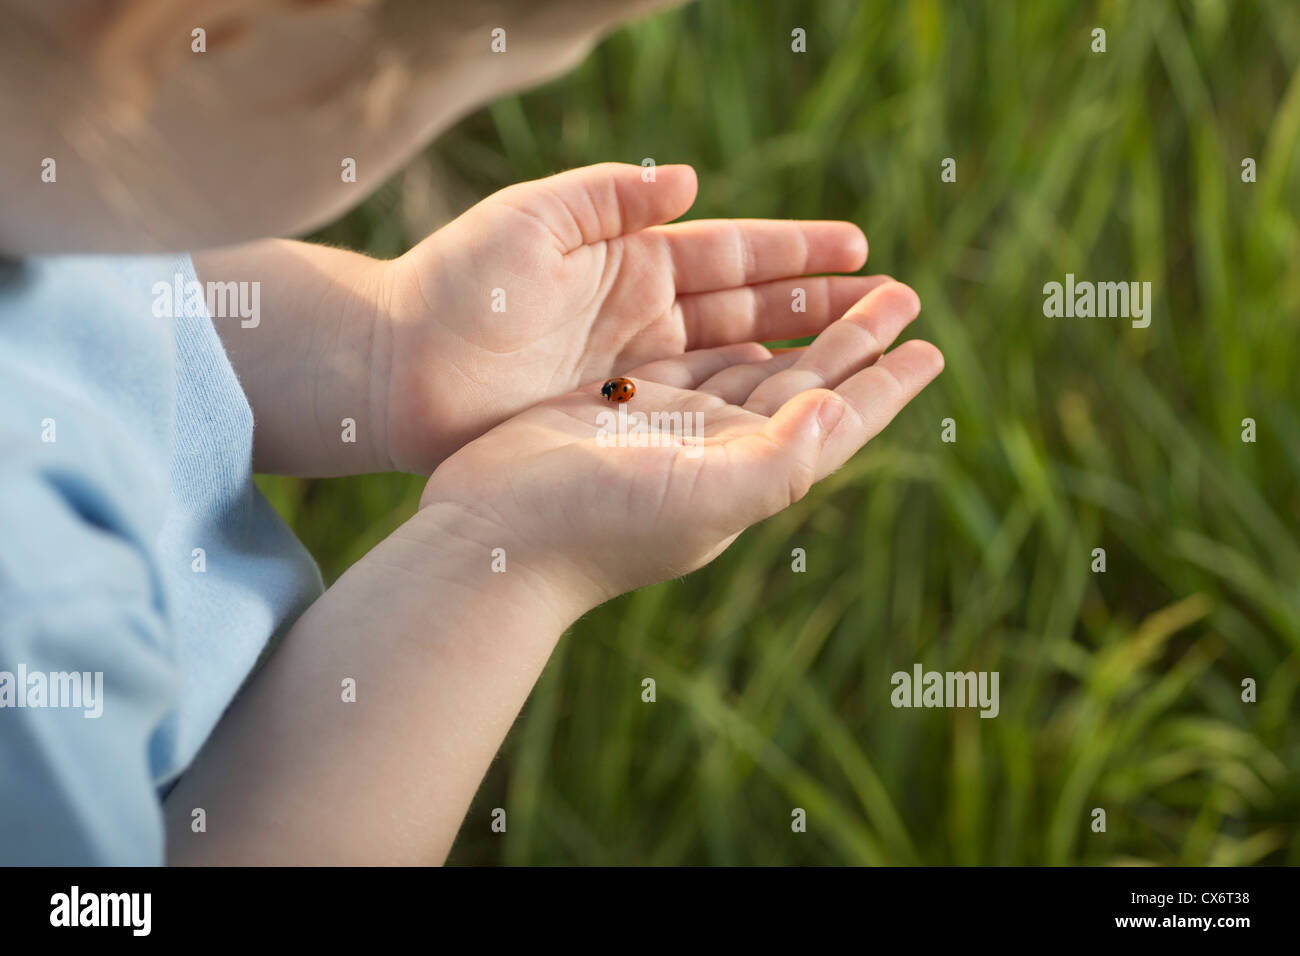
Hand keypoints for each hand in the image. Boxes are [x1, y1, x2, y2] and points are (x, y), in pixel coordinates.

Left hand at [384, 162, 891, 472]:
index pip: (732, 252)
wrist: (391, 374)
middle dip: (819, 304)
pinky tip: (792, 414)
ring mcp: (635, 371)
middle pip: (750, 306)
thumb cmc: (454, 291)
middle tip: (891, 303)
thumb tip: (686, 181)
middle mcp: (643, 314)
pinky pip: (698, 411)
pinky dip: (746, 408)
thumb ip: (607, 198)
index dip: (796, 251)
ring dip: (798, 357)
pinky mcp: (617, 422)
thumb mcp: (529, 224)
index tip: (859, 251)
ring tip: (865, 356)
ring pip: (736, 360)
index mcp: (629, 259)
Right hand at [414, 281, 941, 606]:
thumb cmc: (594, 526)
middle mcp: (718, 451)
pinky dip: (730, 335)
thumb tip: (839, 408)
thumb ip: (778, 462)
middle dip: (855, 342)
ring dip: (802, 334)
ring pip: (754, 367)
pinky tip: (751, 318)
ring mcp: (671, 430)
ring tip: (845, 296)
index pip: (835, 422)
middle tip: (903, 295)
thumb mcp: (698, 498)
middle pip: (805, 385)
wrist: (493, 538)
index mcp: (747, 472)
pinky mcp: (624, 407)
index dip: (884, 386)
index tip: (930, 349)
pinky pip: (696, 359)